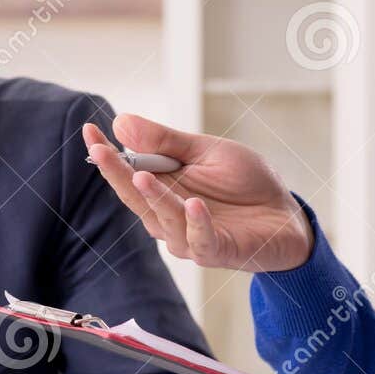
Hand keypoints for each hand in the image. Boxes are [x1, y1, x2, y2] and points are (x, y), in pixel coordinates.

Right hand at [82, 115, 313, 271]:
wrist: (285, 213)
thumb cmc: (245, 182)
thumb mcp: (206, 151)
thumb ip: (166, 142)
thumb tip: (121, 122)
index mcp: (162, 189)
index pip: (126, 173)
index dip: (106, 155)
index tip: (89, 130)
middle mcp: (168, 216)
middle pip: (135, 197)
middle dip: (117, 173)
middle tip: (101, 150)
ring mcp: (189, 237)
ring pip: (164, 220)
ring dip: (154, 198)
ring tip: (143, 174)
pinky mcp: (217, 251)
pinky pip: (202, 240)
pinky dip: (197, 223)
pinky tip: (194, 204)